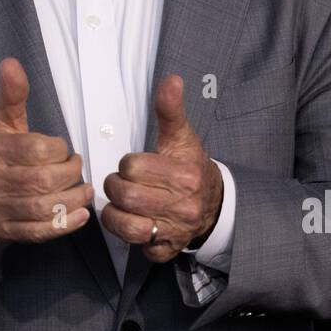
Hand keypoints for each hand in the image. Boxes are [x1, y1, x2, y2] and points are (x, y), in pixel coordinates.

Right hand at [0, 57, 92, 242]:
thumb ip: (11, 94)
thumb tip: (11, 63)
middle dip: (70, 175)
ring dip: (72, 200)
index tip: (66, 150)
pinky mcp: (5, 231)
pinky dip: (63, 225)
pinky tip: (80, 214)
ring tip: (86, 191)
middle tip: (79, 168)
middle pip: (42, 181)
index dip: (59, 150)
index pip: (35, 150)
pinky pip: (37, 232)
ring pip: (42, 208)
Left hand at [101, 73, 222, 262]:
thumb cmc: (190, 166)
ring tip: (119, 205)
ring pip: (128, 227)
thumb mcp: (182, 137)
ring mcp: (177, 230)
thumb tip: (171, 80)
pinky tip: (135, 223)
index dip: (126, 164)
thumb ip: (171, 110)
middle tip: (120, 184)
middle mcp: (183, 205)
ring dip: (115, 215)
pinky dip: (132, 240)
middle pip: (127, 196)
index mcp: (185, 174)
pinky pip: (141, 250)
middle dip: (115, 188)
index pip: (133, 167)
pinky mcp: (170, 249)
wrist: (215, 203)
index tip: (132, 165)